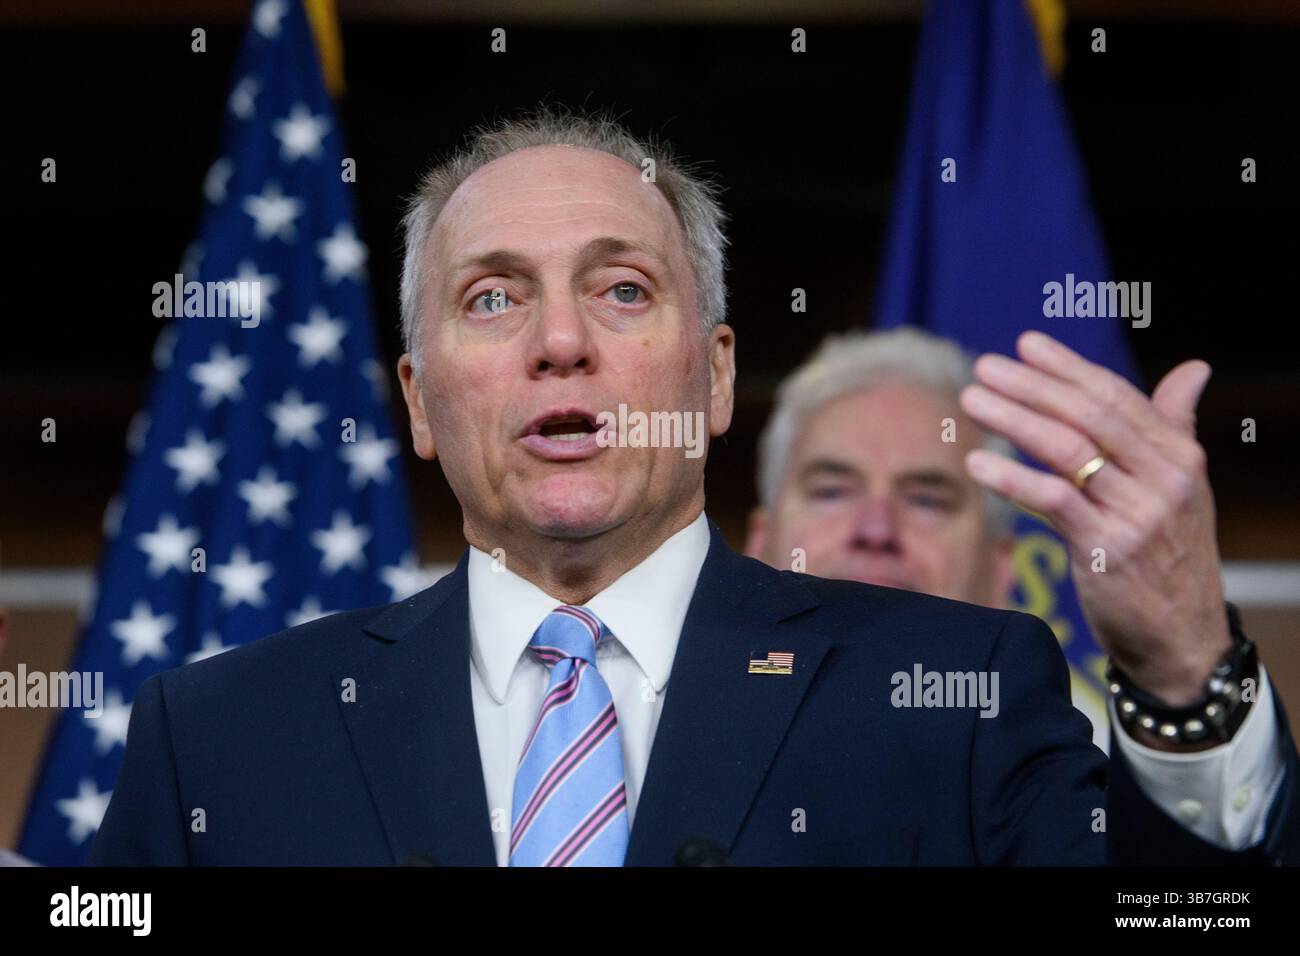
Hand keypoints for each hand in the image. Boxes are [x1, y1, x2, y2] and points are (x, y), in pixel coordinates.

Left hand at [958, 331, 1229, 710]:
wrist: (1183, 638)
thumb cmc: (1171, 557)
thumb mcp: (1182, 489)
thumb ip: (1174, 426)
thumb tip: (1194, 369)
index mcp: (1180, 455)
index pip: (1117, 397)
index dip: (1068, 368)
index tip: (1025, 344)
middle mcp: (1165, 478)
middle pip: (1088, 416)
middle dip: (1032, 386)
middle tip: (984, 366)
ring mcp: (1138, 514)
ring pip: (1067, 450)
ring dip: (1013, 420)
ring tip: (971, 401)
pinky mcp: (1107, 549)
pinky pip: (1053, 500)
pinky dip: (1012, 478)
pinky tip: (978, 464)